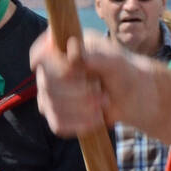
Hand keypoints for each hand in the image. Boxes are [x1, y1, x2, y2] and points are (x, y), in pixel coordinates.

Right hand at [31, 29, 147, 135]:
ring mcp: (49, 92)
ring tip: (104, 102)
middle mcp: (49, 68)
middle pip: (47, 84)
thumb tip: (72, 50)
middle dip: (79, 92)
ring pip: (53, 106)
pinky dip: (80, 123)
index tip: (73, 71)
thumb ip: (94, 55)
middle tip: (102, 92)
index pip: (41, 54)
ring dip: (83, 108)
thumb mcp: (114, 60)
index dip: (52, 64)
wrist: (129, 95)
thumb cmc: (120, 70)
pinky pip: (57, 124)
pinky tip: (96, 118)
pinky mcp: (54, 113)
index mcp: (62, 46)